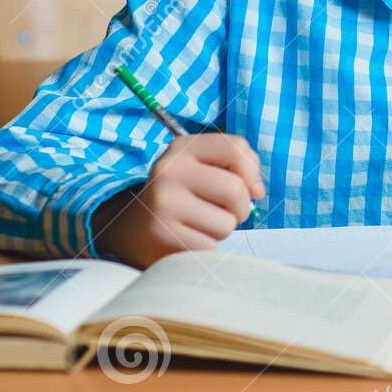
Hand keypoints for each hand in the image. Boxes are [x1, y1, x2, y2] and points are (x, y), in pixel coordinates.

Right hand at [95, 133, 265, 266]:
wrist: (136, 228)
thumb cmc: (186, 195)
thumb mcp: (204, 168)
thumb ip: (239, 168)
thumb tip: (256, 191)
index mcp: (183, 147)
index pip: (236, 148)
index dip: (252, 171)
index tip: (247, 186)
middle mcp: (169, 169)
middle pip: (235, 190)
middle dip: (241, 207)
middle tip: (225, 210)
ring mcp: (163, 202)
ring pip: (227, 223)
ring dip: (223, 228)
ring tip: (202, 222)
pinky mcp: (163, 234)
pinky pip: (211, 245)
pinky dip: (207, 245)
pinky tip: (188, 236)